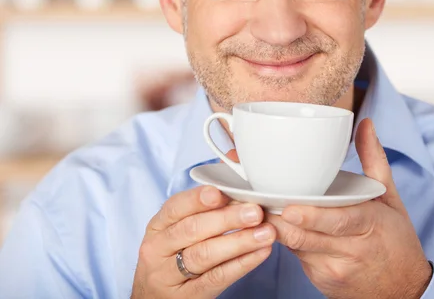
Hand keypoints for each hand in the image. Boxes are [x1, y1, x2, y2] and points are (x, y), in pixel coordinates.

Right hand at [132, 152, 275, 297]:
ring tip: (266, 232)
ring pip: (205, 255)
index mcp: (158, 226)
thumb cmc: (176, 252)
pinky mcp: (186, 298)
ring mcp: (168, 276)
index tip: (220, 193)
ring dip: (239, 242)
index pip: (176, 207)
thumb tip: (233, 160)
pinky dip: (241, 264)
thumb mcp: (180, 226)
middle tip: (255, 212)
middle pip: (192, 230)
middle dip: (227, 219)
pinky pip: (215, 279)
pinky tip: (260, 253)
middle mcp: (158, 250)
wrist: (157, 297)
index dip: (197, 199)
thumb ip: (204, 200)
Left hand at [267, 118, 431, 298]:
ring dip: (276, 228)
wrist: (403, 289)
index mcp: (369, 224)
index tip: (291, 207)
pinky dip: (286, 239)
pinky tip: (277, 223)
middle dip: (279, 219)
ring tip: (256, 208)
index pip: (338, 221)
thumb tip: (366, 123)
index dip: (311, 217)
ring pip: (295, 247)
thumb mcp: (390, 197)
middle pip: (306, 237)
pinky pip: (297, 257)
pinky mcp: (321, 280)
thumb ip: (374, 159)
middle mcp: (350, 250)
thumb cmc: (396, 238)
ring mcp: (333, 269)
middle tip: (258, 201)